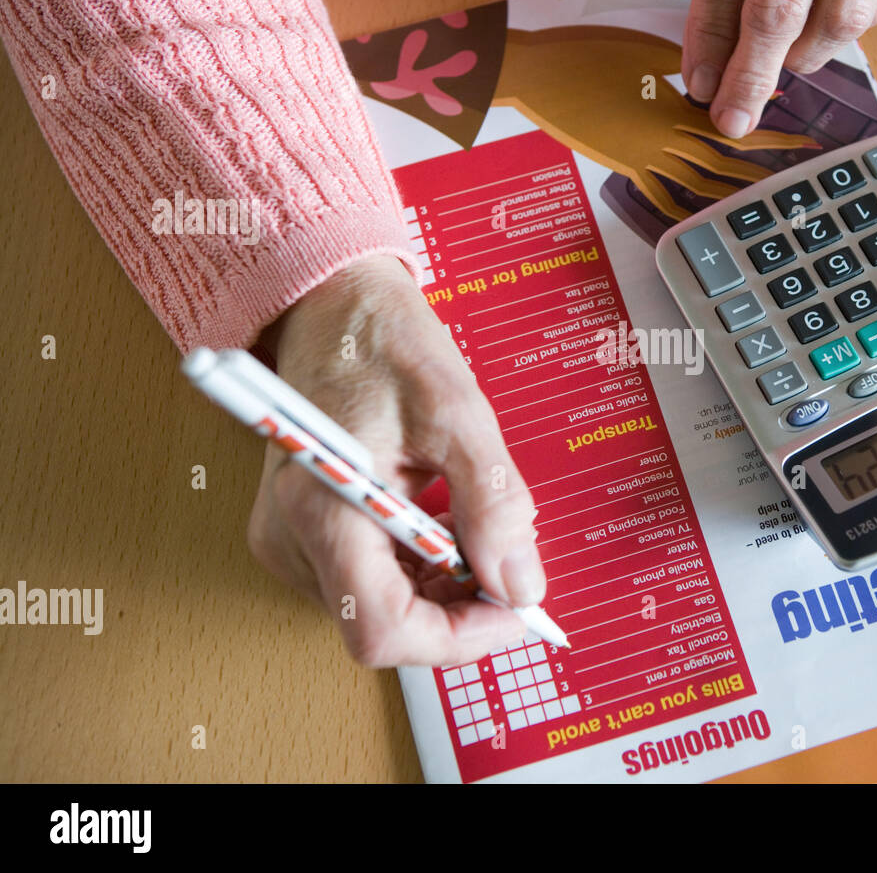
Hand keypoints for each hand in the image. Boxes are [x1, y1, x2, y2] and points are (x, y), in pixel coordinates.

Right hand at [247, 255, 545, 666]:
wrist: (331, 305)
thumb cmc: (382, 342)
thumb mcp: (457, 413)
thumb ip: (492, 504)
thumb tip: (519, 582)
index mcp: (322, 507)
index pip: (383, 629)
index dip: (457, 637)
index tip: (513, 609)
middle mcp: (292, 536)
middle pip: (383, 626)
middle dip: (458, 609)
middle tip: (509, 565)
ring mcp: (290, 538)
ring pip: (378, 608)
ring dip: (442, 588)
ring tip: (475, 528)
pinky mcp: (301, 531)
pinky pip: (367, 579)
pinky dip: (418, 567)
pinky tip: (444, 524)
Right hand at [494, 26, 815, 219]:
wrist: (539, 73)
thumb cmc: (587, 53)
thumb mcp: (645, 52)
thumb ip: (688, 68)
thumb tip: (723, 77)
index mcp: (676, 102)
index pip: (735, 124)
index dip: (770, 134)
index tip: (801, 142)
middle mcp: (665, 135)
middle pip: (726, 158)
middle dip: (762, 169)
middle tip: (795, 182)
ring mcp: (643, 156)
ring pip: (698, 181)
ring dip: (730, 191)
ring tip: (759, 204)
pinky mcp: (622, 165)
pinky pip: (658, 194)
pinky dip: (681, 207)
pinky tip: (699, 217)